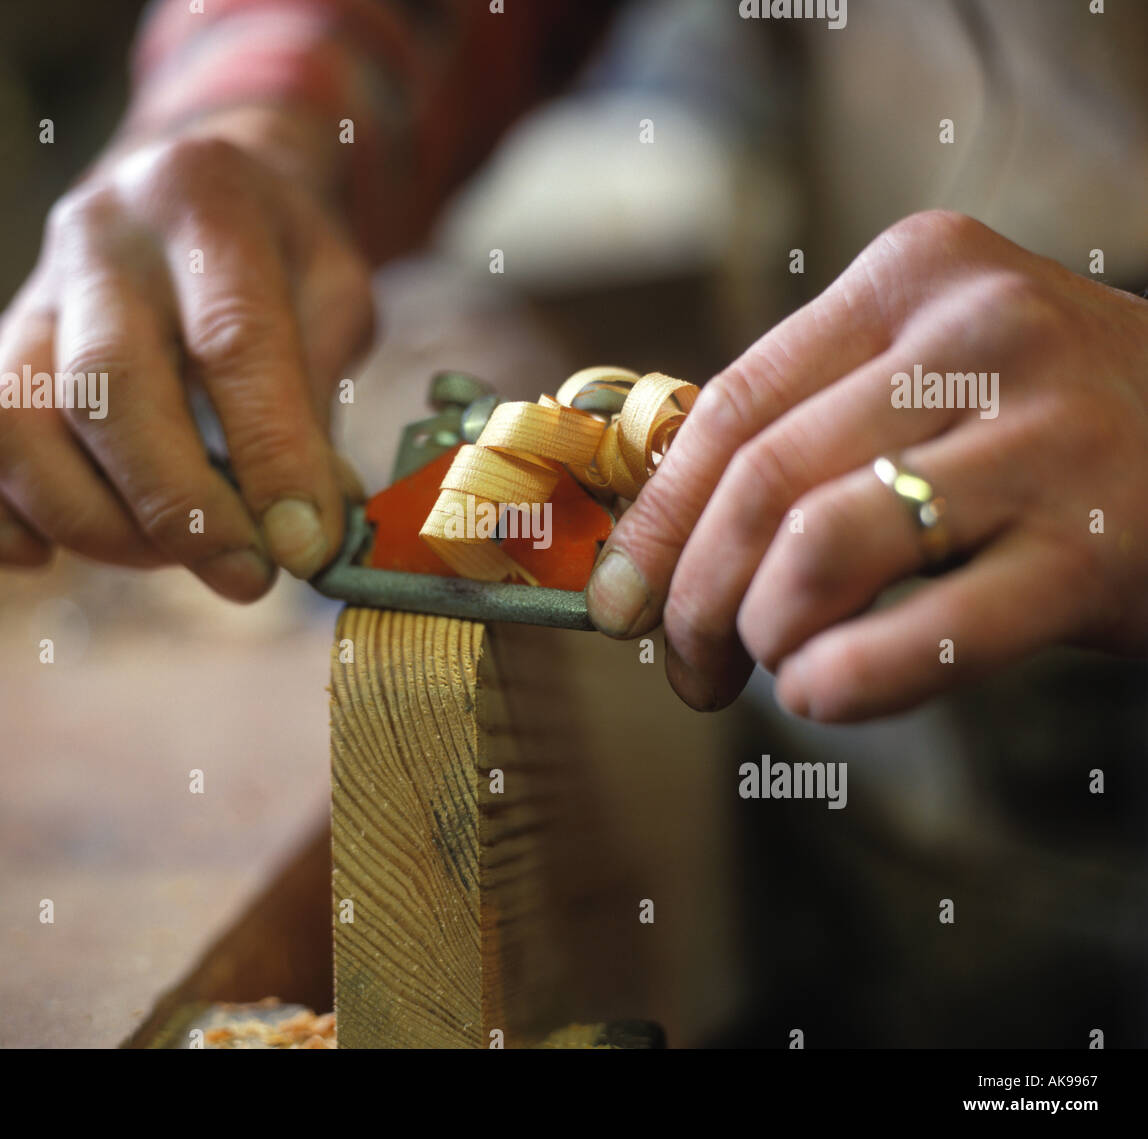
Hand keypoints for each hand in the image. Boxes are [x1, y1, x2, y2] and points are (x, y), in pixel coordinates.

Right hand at [0, 110, 372, 600]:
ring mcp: (28, 297)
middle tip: (247, 576)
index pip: (233, 342)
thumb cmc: (279, 256)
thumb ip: (320, 402)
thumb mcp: (335, 297)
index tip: (305, 547)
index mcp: (206, 205)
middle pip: (105, 388)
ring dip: (92, 521)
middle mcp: (99, 241)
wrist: (194, 189)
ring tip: (170, 553)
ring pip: (8, 424)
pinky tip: (50, 552)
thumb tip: (305, 532)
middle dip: (180, 510)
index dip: (273, 458)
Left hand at [587, 210, 1147, 720]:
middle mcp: (977, 333)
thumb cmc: (1053, 431)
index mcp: (912, 279)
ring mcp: (1048, 434)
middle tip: (686, 670)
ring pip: (823, 545)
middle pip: (761, 482)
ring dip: (763, 633)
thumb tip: (660, 536)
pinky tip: (825, 694)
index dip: (655, 522)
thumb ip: (811, 430)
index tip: (620, 601)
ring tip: (772, 670)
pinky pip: (929, 627)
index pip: (730, 408)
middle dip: (693, 598)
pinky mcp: (1101, 544)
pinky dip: (847, 678)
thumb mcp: (933, 379)